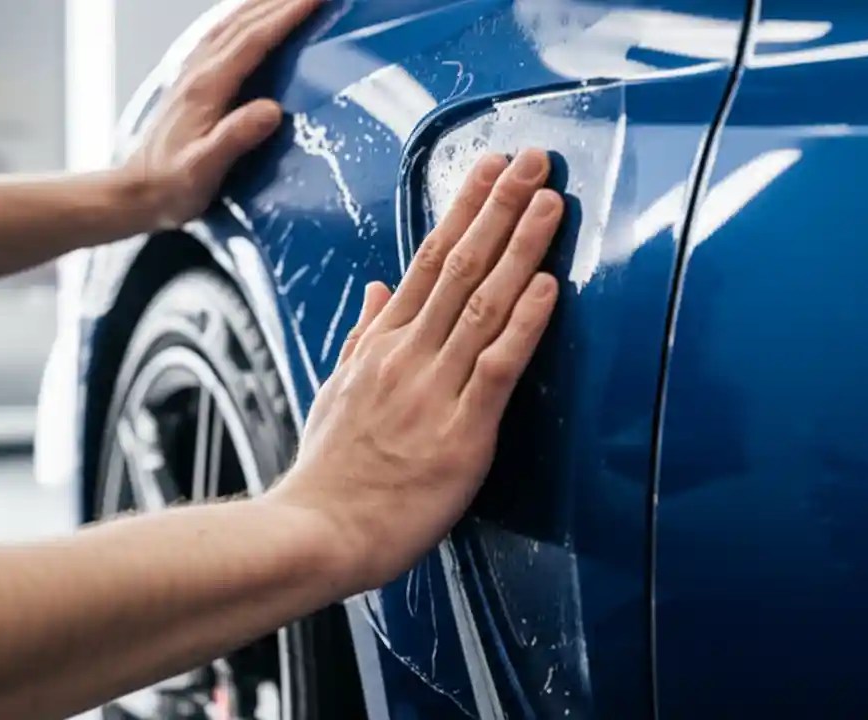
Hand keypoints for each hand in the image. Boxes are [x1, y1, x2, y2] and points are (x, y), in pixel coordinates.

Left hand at [119, 0, 321, 227]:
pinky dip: (242, 17)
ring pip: (230, 23)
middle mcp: (198, 72)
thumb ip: (236, 138)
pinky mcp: (191, 80)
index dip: (285, 16)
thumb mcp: (205, 169)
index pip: (253, 41)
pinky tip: (250, 16)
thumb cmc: (173, 186)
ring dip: (261, 3)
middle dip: (281, 0)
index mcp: (207, 88)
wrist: (136, 192)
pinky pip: (220, 35)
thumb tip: (273, 110)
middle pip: (243, 22)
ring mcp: (192, 73)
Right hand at [269, 150, 562, 591]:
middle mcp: (407, 354)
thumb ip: (364, 333)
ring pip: (483, 303)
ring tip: (549, 201)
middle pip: (460, 265)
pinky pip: (498, 368)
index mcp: (381, 343)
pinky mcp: (462, 433)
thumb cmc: (331, 469)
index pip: (427, 258)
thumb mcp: (337, 388)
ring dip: (520, 247)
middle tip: (531, 159)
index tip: (488, 169)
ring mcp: (434, 390)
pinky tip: (547, 287)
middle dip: (499, 206)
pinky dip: (523, 323)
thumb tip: (378, 284)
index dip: (464, 209)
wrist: (318, 531)